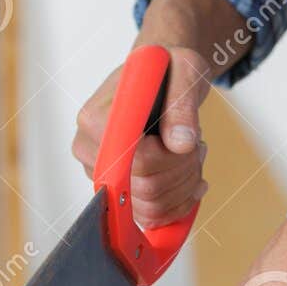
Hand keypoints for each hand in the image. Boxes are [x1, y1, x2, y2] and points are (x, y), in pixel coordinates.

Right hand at [72, 46, 211, 228]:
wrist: (160, 77)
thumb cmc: (168, 69)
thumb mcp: (185, 71)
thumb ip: (182, 105)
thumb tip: (181, 143)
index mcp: (96, 118)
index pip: (134, 160)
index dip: (169, 158)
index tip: (190, 142)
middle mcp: (88, 148)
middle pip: (144, 188)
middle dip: (184, 170)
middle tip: (198, 144)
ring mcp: (99, 171)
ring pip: (148, 207)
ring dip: (184, 186)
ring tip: (193, 155)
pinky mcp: (115, 188)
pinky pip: (147, 216)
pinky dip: (178, 204)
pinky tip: (191, 180)